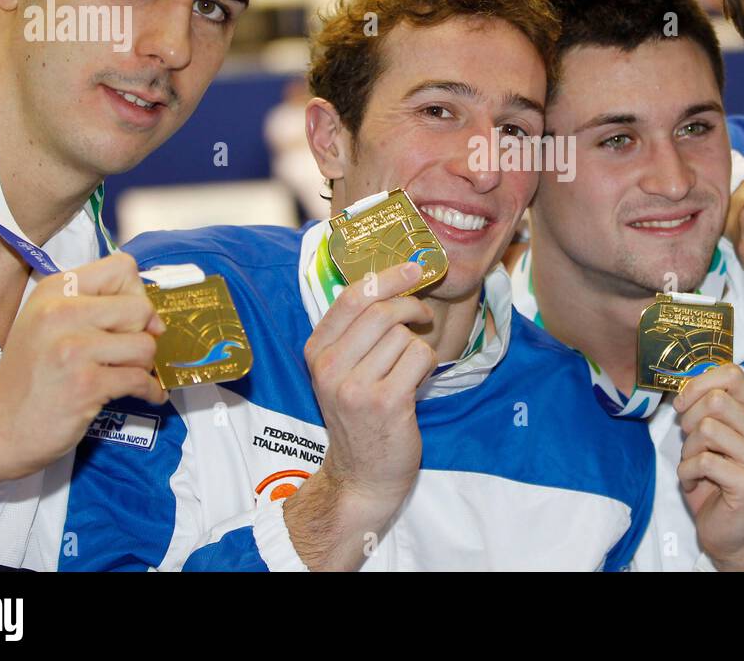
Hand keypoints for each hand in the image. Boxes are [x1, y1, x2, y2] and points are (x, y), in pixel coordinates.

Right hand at [0, 252, 166, 500]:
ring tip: (125, 374)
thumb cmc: (33, 373)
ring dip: (144, 365)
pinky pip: (141, 379)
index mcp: (54, 291)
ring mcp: (72, 349)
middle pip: (140, 308)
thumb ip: (96, 306)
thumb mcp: (51, 322)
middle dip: (143, 333)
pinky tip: (144, 394)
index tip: (128, 318)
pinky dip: (151, 390)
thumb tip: (155, 318)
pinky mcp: (85, 384)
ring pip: (145, 345)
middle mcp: (60, 313)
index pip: (122, 268)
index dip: (135, 292)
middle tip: (126, 352)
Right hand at [284, 261, 436, 569]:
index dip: (387, 276)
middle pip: (382, 310)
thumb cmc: (360, 416)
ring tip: (409, 368)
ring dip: (418, 345)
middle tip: (424, 317)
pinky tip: (416, 384)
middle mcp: (329, 367)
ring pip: (405, 335)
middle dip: (412, 306)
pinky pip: (420, 357)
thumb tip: (392, 281)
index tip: (414, 268)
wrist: (361, 476)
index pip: (351, 296)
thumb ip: (356, 331)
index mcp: (316, 352)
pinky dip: (427, 365)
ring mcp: (355, 386)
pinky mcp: (386, 402)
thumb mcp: (342, 371)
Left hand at [674, 363, 743, 570]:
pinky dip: (686, 472)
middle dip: (689, 419)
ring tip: (693, 464)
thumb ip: (706, 409)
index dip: (699, 384)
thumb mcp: (712, 437)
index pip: (733, 375)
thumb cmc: (716, 480)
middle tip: (689, 441)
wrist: (730, 532)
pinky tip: (693, 483)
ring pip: (707, 429)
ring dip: (688, 449)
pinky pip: (703, 462)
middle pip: (717, 400)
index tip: (683, 404)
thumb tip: (683, 386)